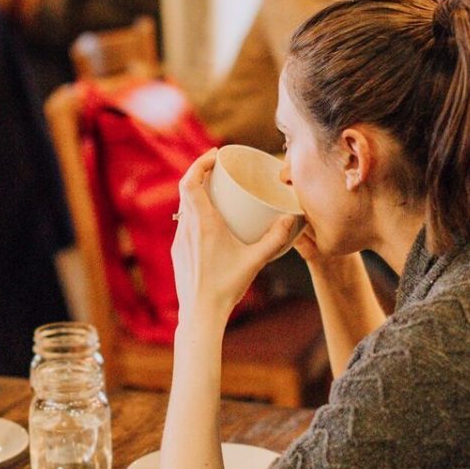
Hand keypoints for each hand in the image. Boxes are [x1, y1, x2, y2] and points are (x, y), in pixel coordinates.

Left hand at [172, 149, 297, 324]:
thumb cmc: (226, 288)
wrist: (200, 314)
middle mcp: (187, 228)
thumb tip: (291, 218)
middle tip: (218, 168)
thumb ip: (275, 239)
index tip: (214, 154)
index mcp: (203, 224)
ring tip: (216, 192)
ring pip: (184, 207)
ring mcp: (179, 241)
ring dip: (197, 195)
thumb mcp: (256, 260)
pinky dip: (195, 214)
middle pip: (186, 190)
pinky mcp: (178, 252)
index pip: (190, 182)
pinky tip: (210, 223)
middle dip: (201, 174)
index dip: (199, 163)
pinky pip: (184, 224)